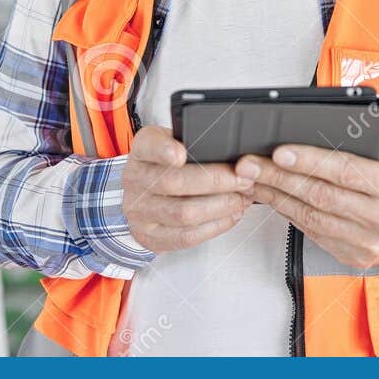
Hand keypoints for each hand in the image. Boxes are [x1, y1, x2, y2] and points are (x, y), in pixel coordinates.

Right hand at [122, 125, 253, 253]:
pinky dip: (214, 226)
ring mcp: (139, 211)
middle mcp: (135, 180)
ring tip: (242, 199)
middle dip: (216, 182)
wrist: (143, 196)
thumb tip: (231, 149)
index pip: (148, 146)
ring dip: (220, 206)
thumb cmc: (166, 166)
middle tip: (243, 180)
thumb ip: (194, 142)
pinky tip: (231, 215)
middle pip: (175, 183)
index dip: (163, 150)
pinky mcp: (150, 236)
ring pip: (183, 213)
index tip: (180, 154)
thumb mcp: (172, 144)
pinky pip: (185, 236)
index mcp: (141, 151)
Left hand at [236, 102, 378, 268]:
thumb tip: (374, 103)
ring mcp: (366, 241)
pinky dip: (287, 212)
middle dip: (279, 178)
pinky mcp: (351, 255)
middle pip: (320, 195)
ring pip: (311, 217)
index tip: (279, 152)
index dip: (310, 162)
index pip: (345, 171)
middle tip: (249, 164)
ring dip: (276, 196)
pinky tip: (271, 197)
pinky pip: (312, 232)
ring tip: (251, 179)